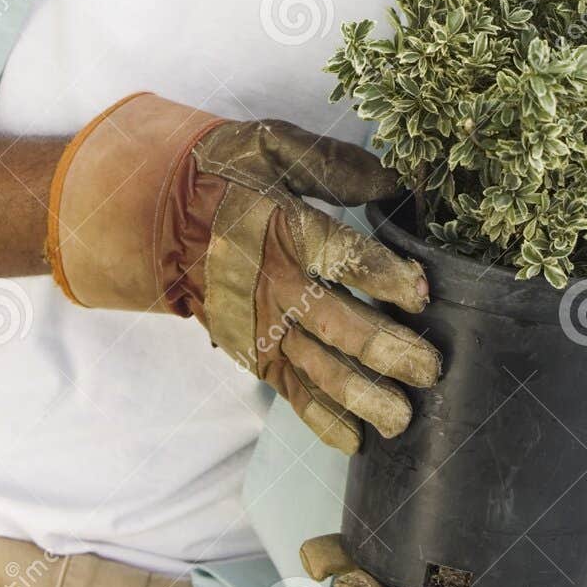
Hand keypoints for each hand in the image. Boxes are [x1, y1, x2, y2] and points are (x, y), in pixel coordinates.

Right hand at [45, 92, 440, 451]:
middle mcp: (273, 284)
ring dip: (361, 394)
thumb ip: (333, 166)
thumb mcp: (273, 148)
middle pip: (336, 324)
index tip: (420, 293)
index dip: (383, 275)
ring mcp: (260, 324)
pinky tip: (354, 438)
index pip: (342, 256)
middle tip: (428, 369)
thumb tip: (391, 183)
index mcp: (283, 228)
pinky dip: (320, 417)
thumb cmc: (228, 176)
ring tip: (402, 418)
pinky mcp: (251, 350)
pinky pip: (289, 389)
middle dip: (385, 349)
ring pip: (316, 367)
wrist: (159, 215)